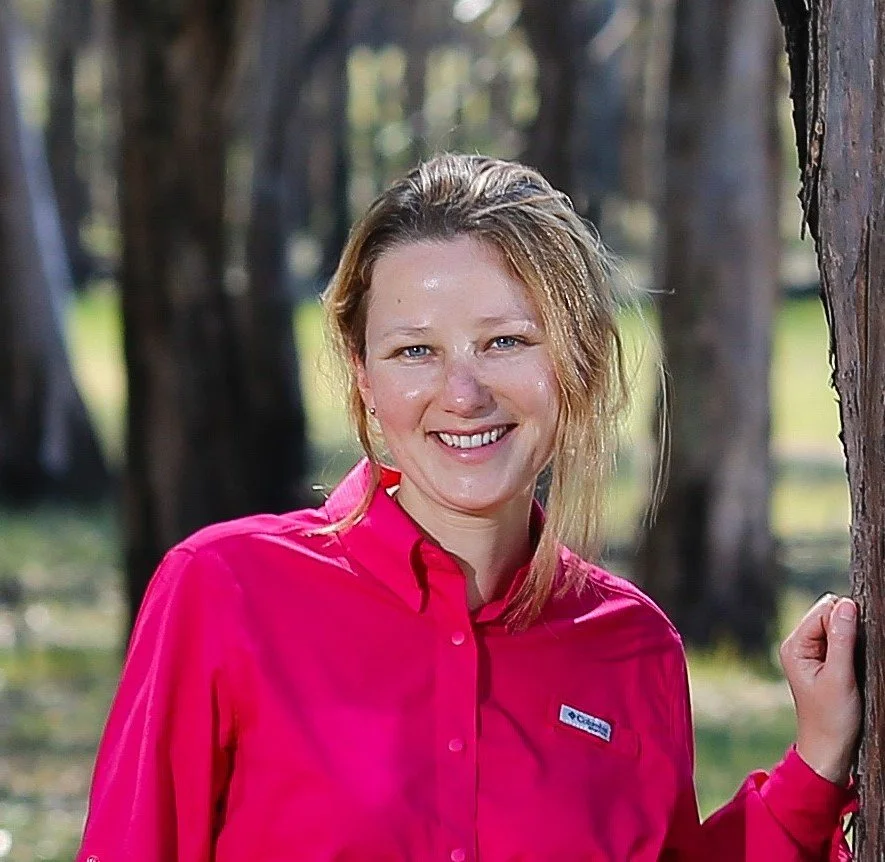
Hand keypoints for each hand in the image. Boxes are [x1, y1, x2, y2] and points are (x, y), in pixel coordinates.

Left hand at [779, 594, 860, 785]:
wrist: (829, 749)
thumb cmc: (832, 718)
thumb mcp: (840, 677)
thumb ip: (842, 639)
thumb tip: (848, 604)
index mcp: (794, 645)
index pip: (824, 609)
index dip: (845, 620)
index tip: (856, 647)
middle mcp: (799, 644)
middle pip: (830, 614)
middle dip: (848, 629)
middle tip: (853, 661)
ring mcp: (811, 652)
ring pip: (838, 626)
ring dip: (851, 640)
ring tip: (853, 668)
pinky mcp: (824, 661)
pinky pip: (841, 641)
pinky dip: (852, 649)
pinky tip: (854, 669)